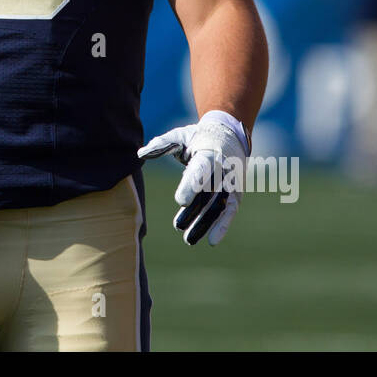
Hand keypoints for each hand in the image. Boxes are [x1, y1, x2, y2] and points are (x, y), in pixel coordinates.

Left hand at [139, 113, 249, 245]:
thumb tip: (140, 154)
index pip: (201, 170)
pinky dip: (222, 226)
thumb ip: (162, 145)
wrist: (229, 134)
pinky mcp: (236, 193)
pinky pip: (229, 211)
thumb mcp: (181, 136)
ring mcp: (231, 183)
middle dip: (196, 210)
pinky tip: (211, 241)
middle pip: (210, 192)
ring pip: (218, 205)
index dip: (192, 185)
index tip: (180, 202)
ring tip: (188, 240)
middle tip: (178, 226)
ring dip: (204, 223)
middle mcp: (224, 169)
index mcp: (210, 153)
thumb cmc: (198, 137)